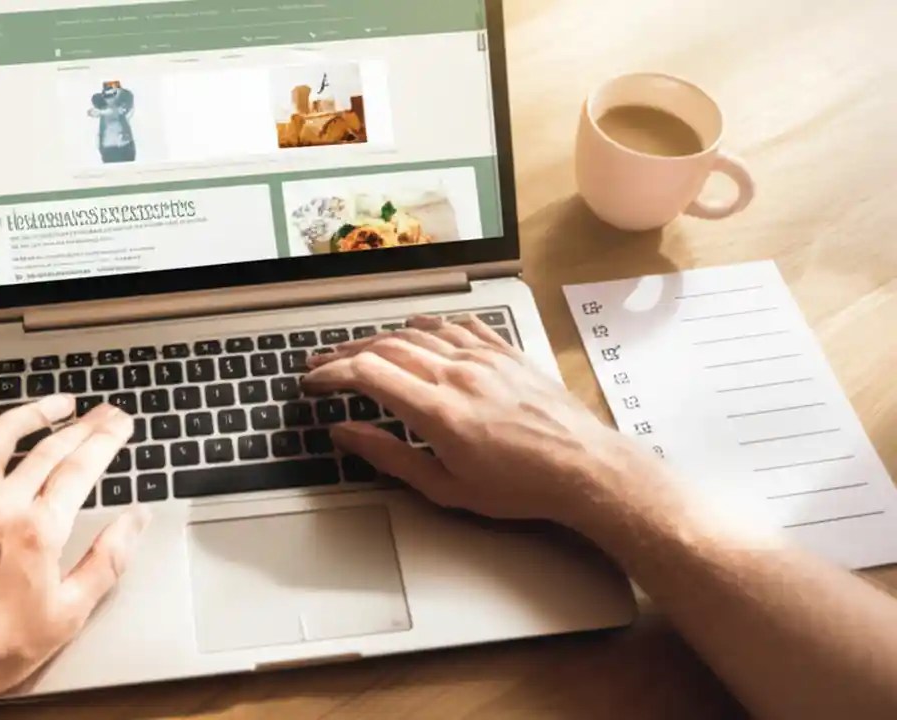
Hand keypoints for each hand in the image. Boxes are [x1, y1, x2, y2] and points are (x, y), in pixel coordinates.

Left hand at [0, 398, 146, 704]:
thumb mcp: (68, 614)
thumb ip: (107, 560)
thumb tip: (136, 519)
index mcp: (38, 529)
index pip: (81, 466)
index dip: (106, 439)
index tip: (121, 422)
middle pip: (47, 446)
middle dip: (81, 423)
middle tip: (102, 411)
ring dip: (29, 413)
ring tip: (54, 404)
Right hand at [303, 315, 661, 529]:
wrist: (585, 468)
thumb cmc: (521, 486)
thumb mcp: (445, 487)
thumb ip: (389, 456)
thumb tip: (347, 434)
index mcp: (437, 409)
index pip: (367, 373)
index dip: (331, 374)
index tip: (313, 382)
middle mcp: (457, 373)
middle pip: (385, 346)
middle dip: (345, 353)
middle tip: (322, 365)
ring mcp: (484, 358)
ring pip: (418, 332)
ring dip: (380, 337)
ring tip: (360, 348)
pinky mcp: (506, 353)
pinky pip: (459, 326)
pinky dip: (430, 325)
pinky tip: (420, 329)